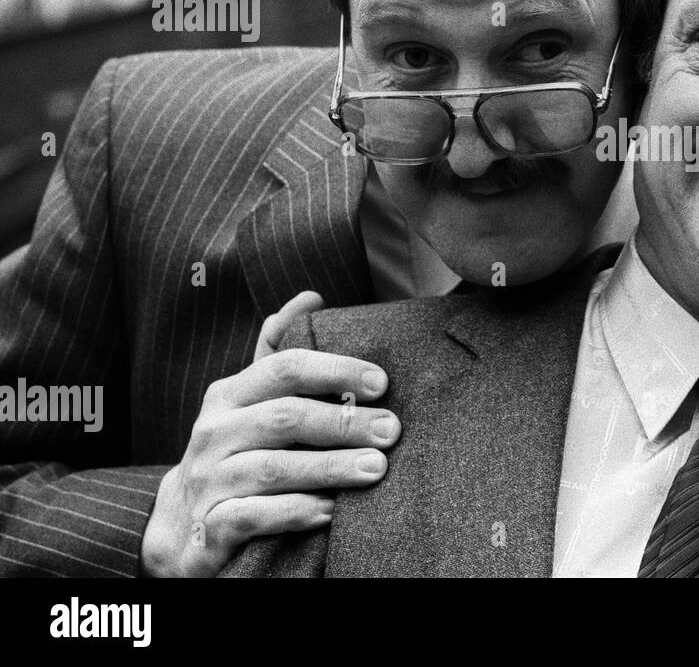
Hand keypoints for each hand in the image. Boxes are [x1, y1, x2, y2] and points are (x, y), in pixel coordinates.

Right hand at [141, 291, 401, 576]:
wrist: (182, 528)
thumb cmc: (237, 452)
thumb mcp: (251, 400)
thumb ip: (278, 351)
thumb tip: (310, 296)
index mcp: (229, 395)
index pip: (284, 368)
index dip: (335, 370)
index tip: (381, 384)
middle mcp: (213, 433)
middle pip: (285, 417)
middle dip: (343, 422)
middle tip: (392, 431)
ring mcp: (207, 480)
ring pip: (272, 469)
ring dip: (329, 468)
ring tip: (375, 469)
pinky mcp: (206, 528)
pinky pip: (252, 517)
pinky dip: (295, 512)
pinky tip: (331, 512)